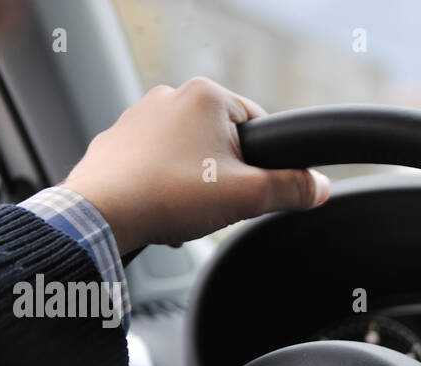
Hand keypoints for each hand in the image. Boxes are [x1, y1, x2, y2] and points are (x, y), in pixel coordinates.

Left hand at [62, 77, 328, 251]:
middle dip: (226, 178)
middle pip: (224, 144)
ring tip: (185, 210)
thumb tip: (319, 187)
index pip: (260, 126)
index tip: (254, 190)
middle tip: (217, 205)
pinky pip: (158, 167)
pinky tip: (162, 211)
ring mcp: (139, 118)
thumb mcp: (247, 196)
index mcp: (206, 96)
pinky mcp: (118, 142)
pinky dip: (166, 190)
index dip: (265, 164)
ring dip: (196, 186)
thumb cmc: (169, 195)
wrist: (101, 214)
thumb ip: (291, 189)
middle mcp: (170, 96)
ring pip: (191, 157)